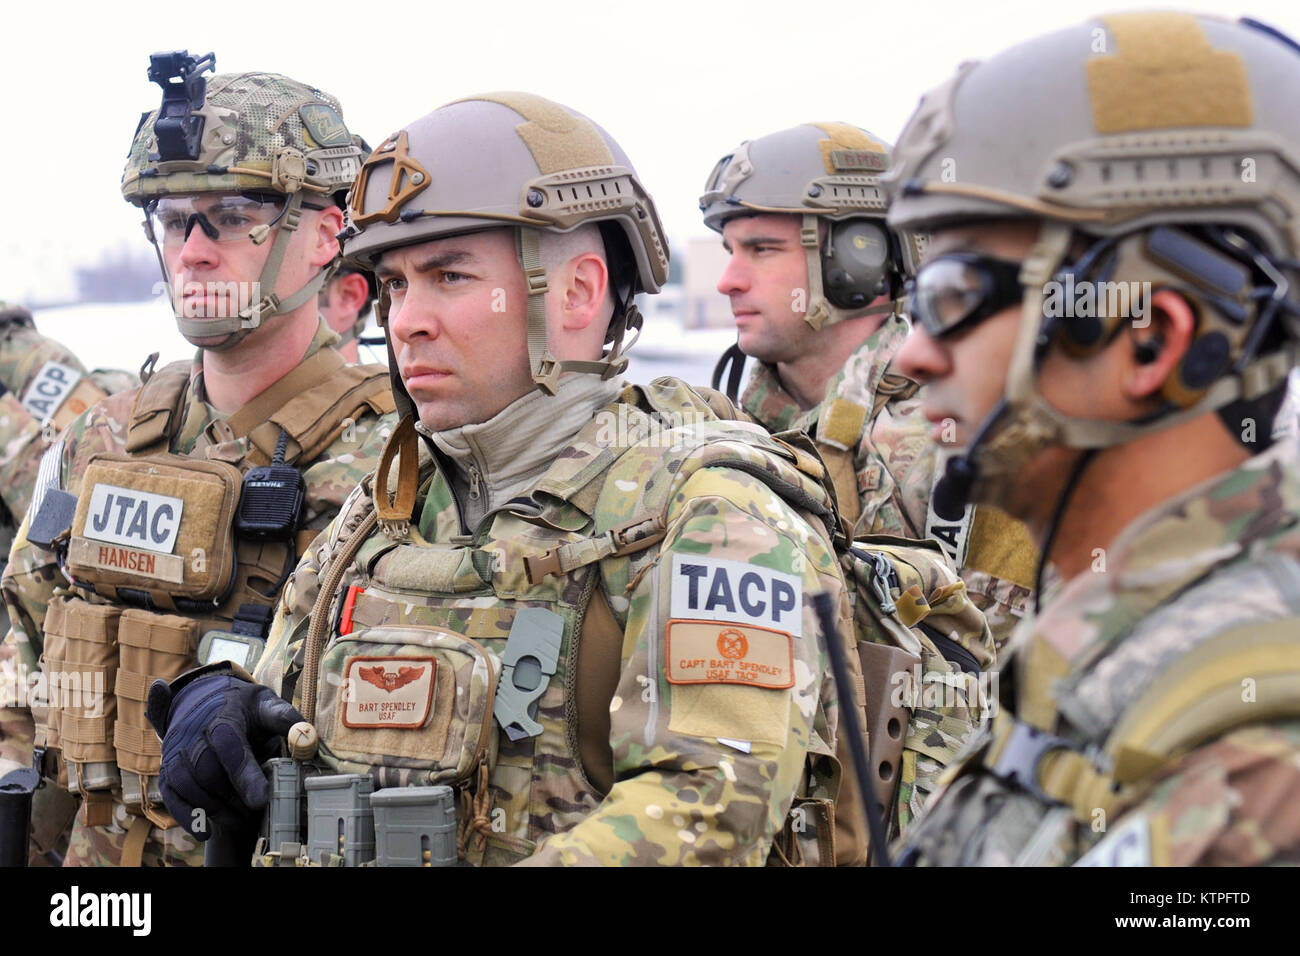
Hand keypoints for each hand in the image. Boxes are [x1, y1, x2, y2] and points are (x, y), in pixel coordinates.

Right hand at [146, 665, 303, 840]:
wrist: (202, 699)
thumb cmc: (241, 707)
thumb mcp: (264, 704)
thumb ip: (285, 718)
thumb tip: (306, 736)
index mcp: (223, 716)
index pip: (230, 746)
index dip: (245, 774)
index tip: (262, 799)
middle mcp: (194, 733)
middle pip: (208, 771)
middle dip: (233, 797)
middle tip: (256, 812)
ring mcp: (177, 752)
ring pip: (190, 786)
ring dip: (216, 809)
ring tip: (241, 820)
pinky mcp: (168, 769)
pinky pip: (172, 796)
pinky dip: (188, 816)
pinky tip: (206, 832)